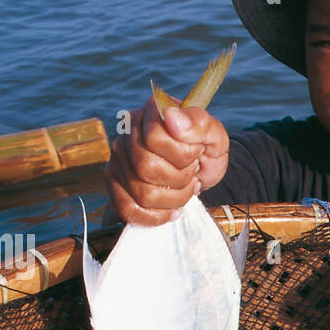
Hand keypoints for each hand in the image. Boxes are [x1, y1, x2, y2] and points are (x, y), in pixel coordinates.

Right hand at [103, 96, 229, 225]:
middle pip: (146, 168)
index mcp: (151, 113)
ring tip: (183, 188)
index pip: (155, 139)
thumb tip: (172, 118)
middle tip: (191, 173)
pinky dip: (154, 216)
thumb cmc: (206, 149)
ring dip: (173, 199)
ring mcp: (117, 159)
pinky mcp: (115, 184)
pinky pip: (126, 209)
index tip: (196, 153)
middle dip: (179, 179)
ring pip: (141, 193)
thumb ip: (199, 123)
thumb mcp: (214, 135)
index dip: (182, 155)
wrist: (202, 169)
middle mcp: (127, 133)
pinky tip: (171, 210)